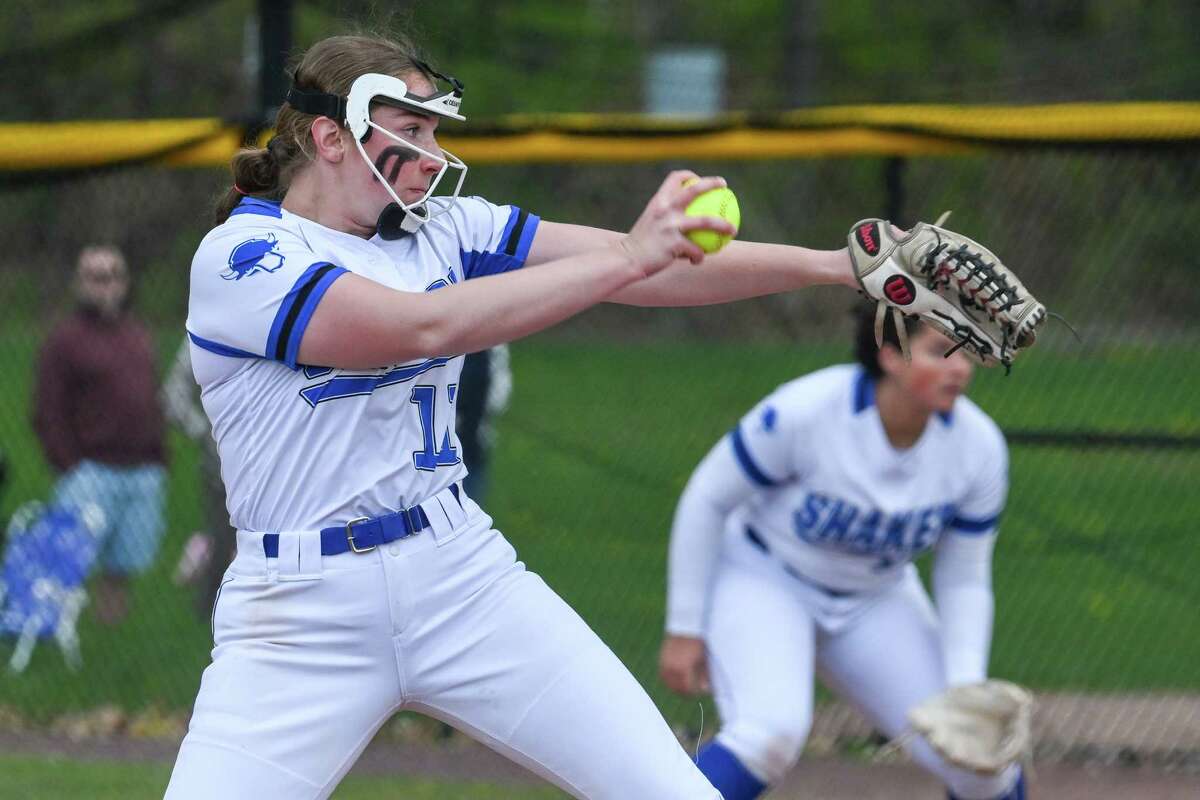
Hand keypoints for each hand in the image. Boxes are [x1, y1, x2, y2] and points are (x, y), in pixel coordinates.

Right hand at [619, 171, 736, 276]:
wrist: (625, 260)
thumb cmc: (638, 246)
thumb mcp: (648, 225)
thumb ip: (662, 219)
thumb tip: (680, 222)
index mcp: (658, 202)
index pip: (675, 178)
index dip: (690, 175)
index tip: (699, 180)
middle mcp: (665, 210)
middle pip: (694, 190)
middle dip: (712, 183)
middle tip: (724, 186)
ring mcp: (670, 226)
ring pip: (705, 221)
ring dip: (723, 225)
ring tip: (733, 230)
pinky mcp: (674, 245)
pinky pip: (696, 250)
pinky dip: (698, 256)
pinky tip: (698, 261)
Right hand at [659, 635, 710, 695]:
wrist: (684, 628)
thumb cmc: (697, 642)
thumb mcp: (703, 659)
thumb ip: (704, 676)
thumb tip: (705, 690)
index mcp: (685, 667)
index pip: (688, 688)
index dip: (694, 693)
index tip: (699, 692)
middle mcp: (673, 667)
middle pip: (678, 688)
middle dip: (686, 692)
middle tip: (692, 692)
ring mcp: (666, 664)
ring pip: (669, 684)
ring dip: (677, 688)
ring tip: (685, 687)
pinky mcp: (661, 661)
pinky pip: (664, 677)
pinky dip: (670, 681)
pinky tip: (677, 680)